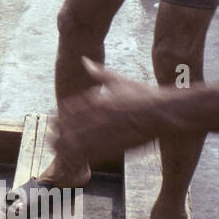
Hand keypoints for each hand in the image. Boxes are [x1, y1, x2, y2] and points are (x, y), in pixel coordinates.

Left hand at [52, 58, 183, 163]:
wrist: (164, 112)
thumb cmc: (144, 94)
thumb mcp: (119, 80)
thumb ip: (99, 72)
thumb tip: (84, 60)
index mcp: (96, 101)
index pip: (67, 110)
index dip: (59, 117)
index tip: (57, 120)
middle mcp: (96, 118)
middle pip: (66, 128)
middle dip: (58, 132)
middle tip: (54, 136)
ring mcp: (104, 134)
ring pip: (73, 144)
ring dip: (65, 146)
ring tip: (60, 149)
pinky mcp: (114, 148)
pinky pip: (89, 156)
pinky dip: (79, 157)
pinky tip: (75, 158)